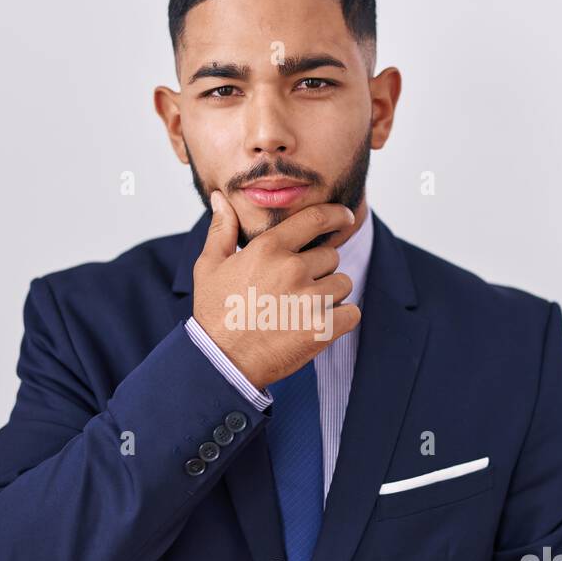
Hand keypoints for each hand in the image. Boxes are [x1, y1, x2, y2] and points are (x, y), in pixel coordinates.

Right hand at [192, 190, 362, 388]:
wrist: (221, 361)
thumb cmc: (215, 313)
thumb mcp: (209, 266)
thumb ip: (221, 229)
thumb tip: (220, 199)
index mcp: (269, 249)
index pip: (316, 219)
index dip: (336, 214)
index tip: (345, 217)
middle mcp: (292, 268)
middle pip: (331, 256)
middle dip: (320, 270)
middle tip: (296, 290)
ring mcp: (309, 298)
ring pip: (343, 284)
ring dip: (330, 295)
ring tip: (302, 309)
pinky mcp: (322, 327)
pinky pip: (352, 312)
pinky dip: (341, 319)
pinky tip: (318, 325)